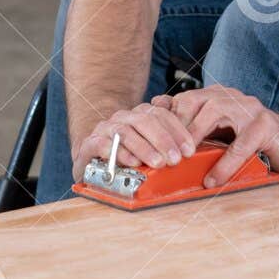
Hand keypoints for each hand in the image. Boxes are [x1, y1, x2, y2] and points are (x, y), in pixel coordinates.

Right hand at [72, 97, 193, 181]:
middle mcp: (122, 118)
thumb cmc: (124, 156)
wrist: (90, 160)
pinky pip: (103, 144)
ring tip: (158, 163)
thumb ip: (165, 145)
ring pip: (125, 131)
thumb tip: (189, 151)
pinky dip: (119, 153)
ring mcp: (104, 129)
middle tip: (175, 159)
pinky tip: (133, 163)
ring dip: (145, 148)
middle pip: (145, 120)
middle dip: (163, 140)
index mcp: (139, 115)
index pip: (162, 115)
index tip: (189, 150)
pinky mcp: (88, 143)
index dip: (178, 131)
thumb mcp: (148, 149)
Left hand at [160, 85, 278, 185]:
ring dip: (194, 136)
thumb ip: (197, 131)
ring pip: (215, 112)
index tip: (147, 140)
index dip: (163, 118)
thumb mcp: (222, 135)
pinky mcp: (266, 126)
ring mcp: (250, 108)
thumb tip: (163, 134)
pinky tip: (213, 180)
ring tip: (182, 160)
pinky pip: (241, 144)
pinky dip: (224, 163)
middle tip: (162, 152)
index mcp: (218, 96)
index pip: (182, 99)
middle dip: (174, 125)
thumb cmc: (255, 140)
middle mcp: (232, 97)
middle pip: (194, 100)